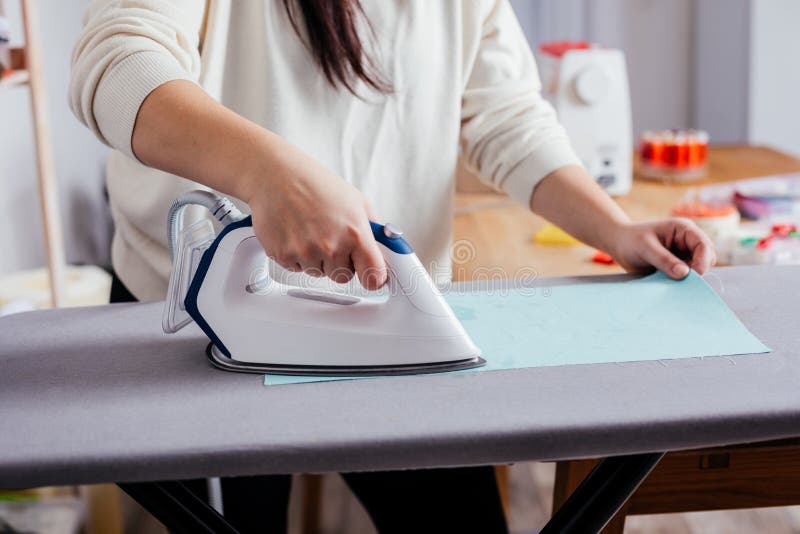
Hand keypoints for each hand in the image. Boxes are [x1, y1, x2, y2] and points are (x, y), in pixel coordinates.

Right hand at [241, 138, 386, 288]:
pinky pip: (297, 269)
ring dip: (317, 258)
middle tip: (330, 236)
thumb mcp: (356, 201)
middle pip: (343, 277)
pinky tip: (295, 232)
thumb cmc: (316, 184)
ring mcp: (306, 253)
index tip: (372, 276)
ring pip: (319, 273)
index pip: (374, 276)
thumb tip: (383, 252)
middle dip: (340, 262)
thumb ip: (373, 230)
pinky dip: (297, 255)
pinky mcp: (283, 256)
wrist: (276, 175)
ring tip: (310, 230)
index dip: (374, 277)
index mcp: (355, 233)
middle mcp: (330, 246)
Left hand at [610, 219, 715, 278]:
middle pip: (707, 258)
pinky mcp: (679, 266)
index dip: (703, 260)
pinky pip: (688, 277)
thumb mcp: (645, 248)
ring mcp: (685, 254)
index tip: (695, 275)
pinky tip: (673, 286)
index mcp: (684, 229)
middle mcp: (688, 241)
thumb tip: (684, 273)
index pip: (703, 244)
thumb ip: (664, 260)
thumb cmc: (631, 241)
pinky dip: (683, 282)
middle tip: (684, 282)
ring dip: (691, 278)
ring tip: (675, 284)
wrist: (619, 246)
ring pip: (699, 269)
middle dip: (699, 270)